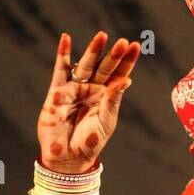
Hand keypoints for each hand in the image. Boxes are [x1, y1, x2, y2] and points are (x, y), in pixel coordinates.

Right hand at [37, 31, 140, 173]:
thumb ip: (113, 99)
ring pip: (86, 66)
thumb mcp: (106, 121)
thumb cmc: (90, 141)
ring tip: (101, 36)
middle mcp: (92, 89)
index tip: (135, 46)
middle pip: (104, 68)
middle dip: (113, 55)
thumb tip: (127, 80)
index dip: (127, 61)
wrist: (68, 158)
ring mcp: (75, 89)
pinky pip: (60, 70)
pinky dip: (62, 55)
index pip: (119, 74)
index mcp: (107, 96)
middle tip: (123, 42)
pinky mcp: (57, 92)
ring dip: (93, 51)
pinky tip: (66, 39)